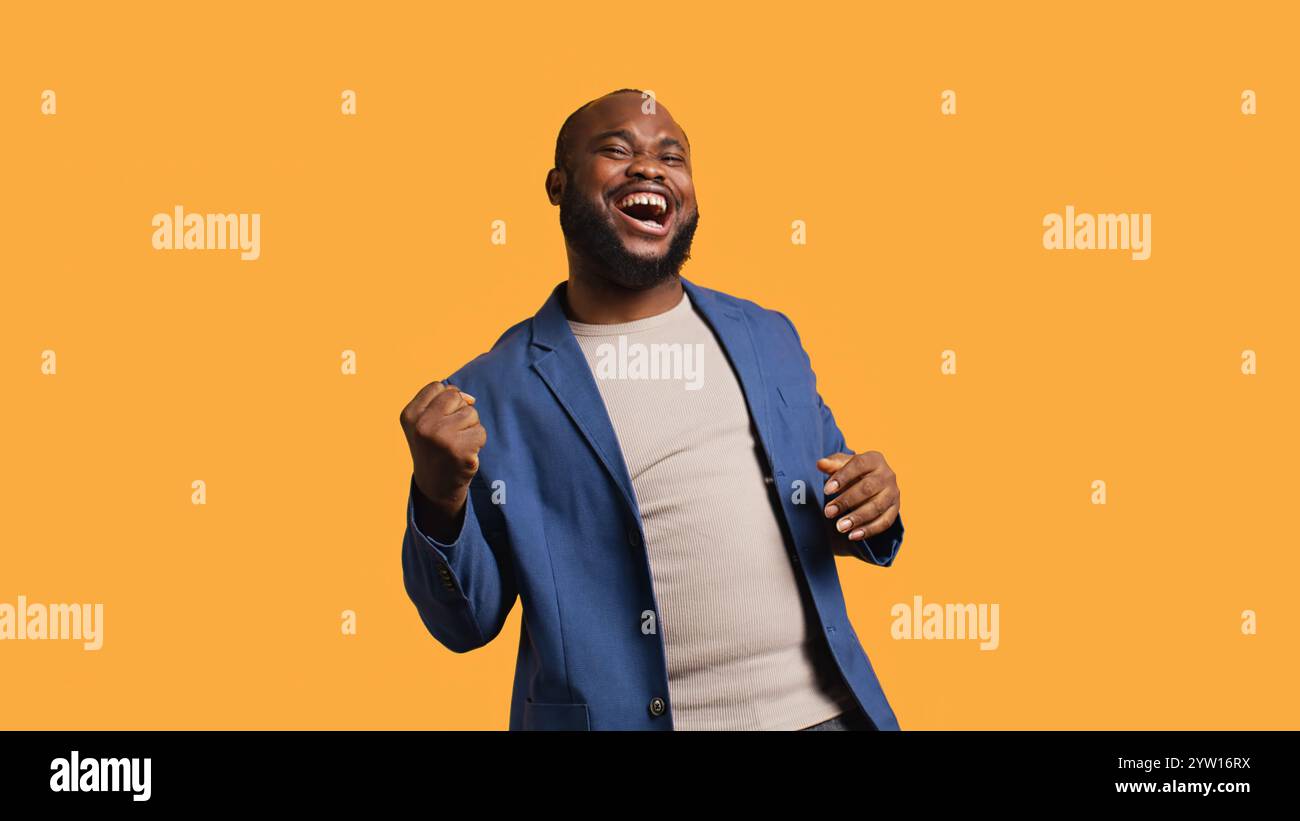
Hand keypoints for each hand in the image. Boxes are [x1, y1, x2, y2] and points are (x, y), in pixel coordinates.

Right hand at [399, 381, 485, 524]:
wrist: (436, 486)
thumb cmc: (434, 447)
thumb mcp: (424, 422)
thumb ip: (442, 401)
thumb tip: (470, 398)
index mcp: (409, 415)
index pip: (438, 387)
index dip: (445, 401)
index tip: (439, 420)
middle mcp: (422, 426)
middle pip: (455, 396)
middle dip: (458, 412)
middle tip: (449, 434)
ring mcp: (440, 438)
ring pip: (471, 413)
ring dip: (469, 428)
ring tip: (457, 444)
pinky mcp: (459, 451)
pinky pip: (480, 431)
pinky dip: (477, 442)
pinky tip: (464, 453)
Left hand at [816, 451, 899, 540]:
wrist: (873, 480)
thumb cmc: (854, 472)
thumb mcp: (843, 464)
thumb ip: (832, 464)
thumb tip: (820, 464)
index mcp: (874, 459)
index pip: (858, 465)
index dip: (842, 478)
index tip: (826, 490)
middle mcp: (887, 475)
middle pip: (867, 488)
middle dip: (846, 501)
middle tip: (828, 512)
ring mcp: (893, 492)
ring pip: (877, 507)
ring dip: (857, 518)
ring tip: (840, 527)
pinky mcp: (895, 508)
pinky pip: (885, 521)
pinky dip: (869, 530)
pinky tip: (853, 535)